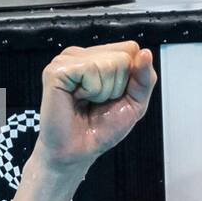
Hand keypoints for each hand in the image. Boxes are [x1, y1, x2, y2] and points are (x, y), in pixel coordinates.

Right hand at [35, 41, 156, 171]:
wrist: (78, 151)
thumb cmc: (101, 129)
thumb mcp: (135, 103)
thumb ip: (145, 78)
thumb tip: (145, 53)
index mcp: (97, 57)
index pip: (131, 49)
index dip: (131, 78)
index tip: (114, 96)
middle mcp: (81, 54)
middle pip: (123, 55)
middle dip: (118, 86)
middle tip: (98, 101)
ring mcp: (66, 60)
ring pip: (109, 62)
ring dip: (105, 90)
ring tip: (87, 101)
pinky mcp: (56, 70)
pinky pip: (90, 69)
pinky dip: (92, 91)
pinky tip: (77, 99)